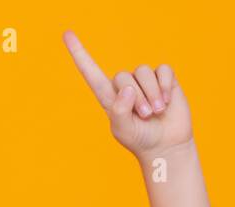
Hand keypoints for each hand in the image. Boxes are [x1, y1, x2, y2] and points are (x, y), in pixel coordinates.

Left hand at [61, 31, 192, 158]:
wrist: (166, 145)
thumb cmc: (140, 139)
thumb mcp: (124, 131)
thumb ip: (120, 111)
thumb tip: (128, 87)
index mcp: (108, 96)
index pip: (91, 73)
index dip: (79, 54)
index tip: (66, 34)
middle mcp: (125, 85)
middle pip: (123, 76)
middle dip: (136, 98)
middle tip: (145, 116)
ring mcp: (144, 81)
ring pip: (143, 72)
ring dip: (152, 94)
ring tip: (157, 112)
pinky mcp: (164, 78)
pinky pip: (163, 70)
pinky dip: (165, 86)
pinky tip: (167, 101)